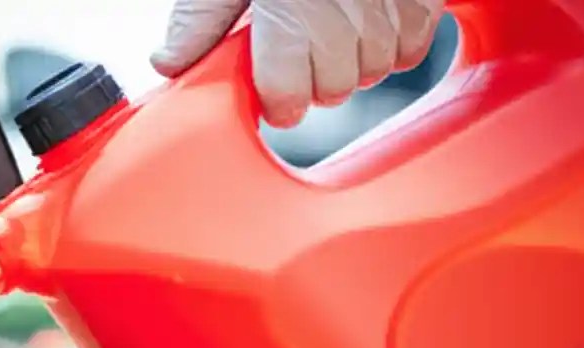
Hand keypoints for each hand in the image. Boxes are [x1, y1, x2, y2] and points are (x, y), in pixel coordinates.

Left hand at [151, 0, 445, 127]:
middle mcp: (342, 7)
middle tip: (303, 55)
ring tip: (336, 35)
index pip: (288, 95)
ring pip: (376, 73)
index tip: (274, 93)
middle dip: (315, 84)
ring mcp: (387, 2)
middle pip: (334, 91)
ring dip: (356, 65)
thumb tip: (168, 65)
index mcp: (288, 7)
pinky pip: (415, 49)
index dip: (278, 101)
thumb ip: (199, 22)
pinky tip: (371, 25)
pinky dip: (396, 46)